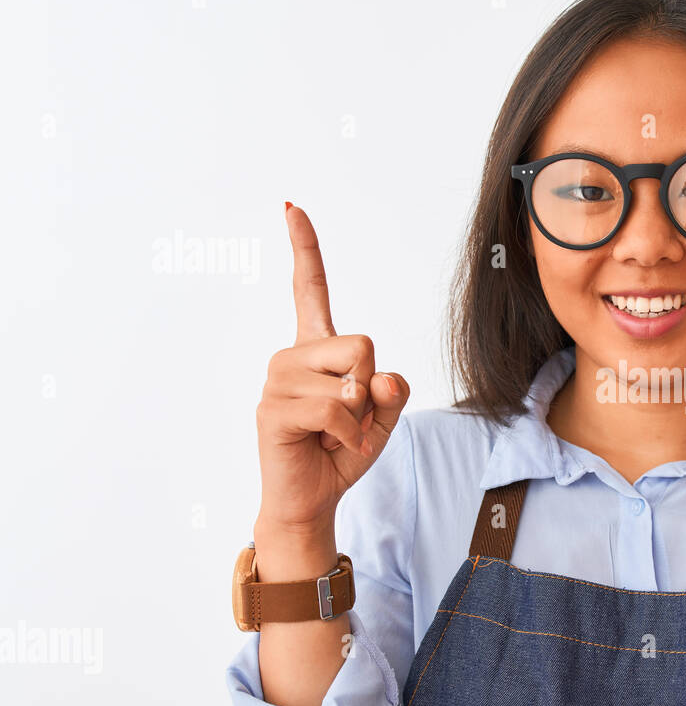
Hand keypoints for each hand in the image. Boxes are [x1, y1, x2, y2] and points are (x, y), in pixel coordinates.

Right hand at [254, 203, 410, 533]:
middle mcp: (292, 356)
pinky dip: (351, 435)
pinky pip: (336, 410)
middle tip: (351, 420)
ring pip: (351, 380)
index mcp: (317, 349)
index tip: (291, 207)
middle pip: (362, 343)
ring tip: (335, 436)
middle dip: (372, 386)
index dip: (304, 248)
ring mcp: (278, 381)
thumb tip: (380, 378)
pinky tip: (334, 448)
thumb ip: (392, 389)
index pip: (309, 289)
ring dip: (360, 419)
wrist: (312, 499)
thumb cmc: (343, 452)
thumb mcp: (383, 416)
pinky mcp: (273, 410)